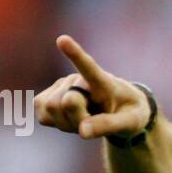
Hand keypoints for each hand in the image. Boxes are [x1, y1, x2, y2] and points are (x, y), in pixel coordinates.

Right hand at [34, 35, 150, 139]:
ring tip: (84, 117)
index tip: (62, 40)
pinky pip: (42, 117)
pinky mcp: (46, 97)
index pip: (89, 67)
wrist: (120, 110)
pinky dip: (56, 123)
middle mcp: (77, 78)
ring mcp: (60, 86)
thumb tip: (82, 131)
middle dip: (75, 118)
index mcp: (103, 81)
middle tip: (93, 120)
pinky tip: (70, 118)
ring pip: (50, 110)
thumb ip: (108, 126)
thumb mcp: (129, 122)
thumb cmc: (128, 113)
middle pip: (63, 103)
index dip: (75, 54)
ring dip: (66, 123)